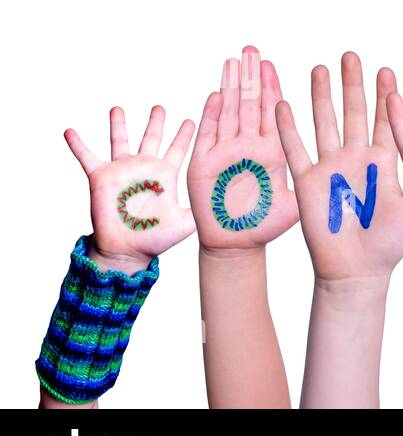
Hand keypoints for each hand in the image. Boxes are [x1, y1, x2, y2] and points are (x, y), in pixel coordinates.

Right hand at [65, 106, 196, 271]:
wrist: (128, 250)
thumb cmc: (156, 238)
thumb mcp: (186, 222)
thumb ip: (201, 208)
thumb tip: (222, 201)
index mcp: (166, 175)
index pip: (178, 149)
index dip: (184, 135)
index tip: (193, 118)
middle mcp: (144, 168)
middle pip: (151, 138)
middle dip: (156, 122)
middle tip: (160, 107)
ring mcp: (122, 171)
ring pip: (120, 141)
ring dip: (119, 124)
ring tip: (117, 108)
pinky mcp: (101, 178)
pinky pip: (86, 157)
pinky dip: (78, 144)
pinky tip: (69, 131)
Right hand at [187, 46, 297, 249]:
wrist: (236, 245)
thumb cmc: (266, 226)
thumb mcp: (296, 202)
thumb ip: (314, 182)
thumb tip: (343, 169)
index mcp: (272, 152)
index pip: (271, 113)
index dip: (271, 88)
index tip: (271, 64)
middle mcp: (248, 148)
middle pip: (249, 106)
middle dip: (250, 78)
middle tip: (252, 51)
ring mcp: (225, 153)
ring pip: (228, 113)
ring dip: (230, 87)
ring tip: (232, 62)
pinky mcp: (204, 165)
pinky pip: (208, 135)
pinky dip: (211, 116)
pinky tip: (216, 95)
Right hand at [275, 52, 402, 280]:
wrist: (357, 270)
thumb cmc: (389, 245)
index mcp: (384, 162)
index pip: (384, 121)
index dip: (384, 97)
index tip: (386, 70)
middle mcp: (357, 158)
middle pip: (353, 113)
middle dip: (353, 85)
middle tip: (352, 56)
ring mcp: (331, 167)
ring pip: (325, 123)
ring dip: (322, 96)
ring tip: (321, 69)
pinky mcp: (308, 182)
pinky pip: (296, 150)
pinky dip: (289, 129)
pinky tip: (283, 104)